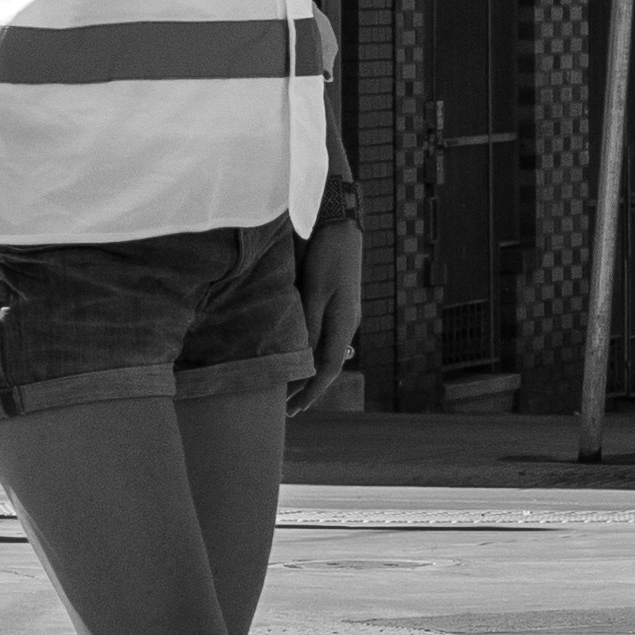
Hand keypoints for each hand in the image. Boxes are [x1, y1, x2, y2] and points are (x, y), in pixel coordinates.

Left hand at [294, 216, 365, 409]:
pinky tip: (301, 355)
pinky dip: (310, 352)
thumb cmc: (326, 255)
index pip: (327, 368)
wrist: (338, 224)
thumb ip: (310, 326)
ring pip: (325, 351)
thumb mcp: (315, 292)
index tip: (293, 410)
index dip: (310, 392)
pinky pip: (323, 336)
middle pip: (327, 364)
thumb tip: (304, 361)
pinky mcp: (334, 302)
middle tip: (287, 408)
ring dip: (308, 371)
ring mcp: (342, 312)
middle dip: (308, 387)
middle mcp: (346, 322)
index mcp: (344, 322)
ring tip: (289, 387)